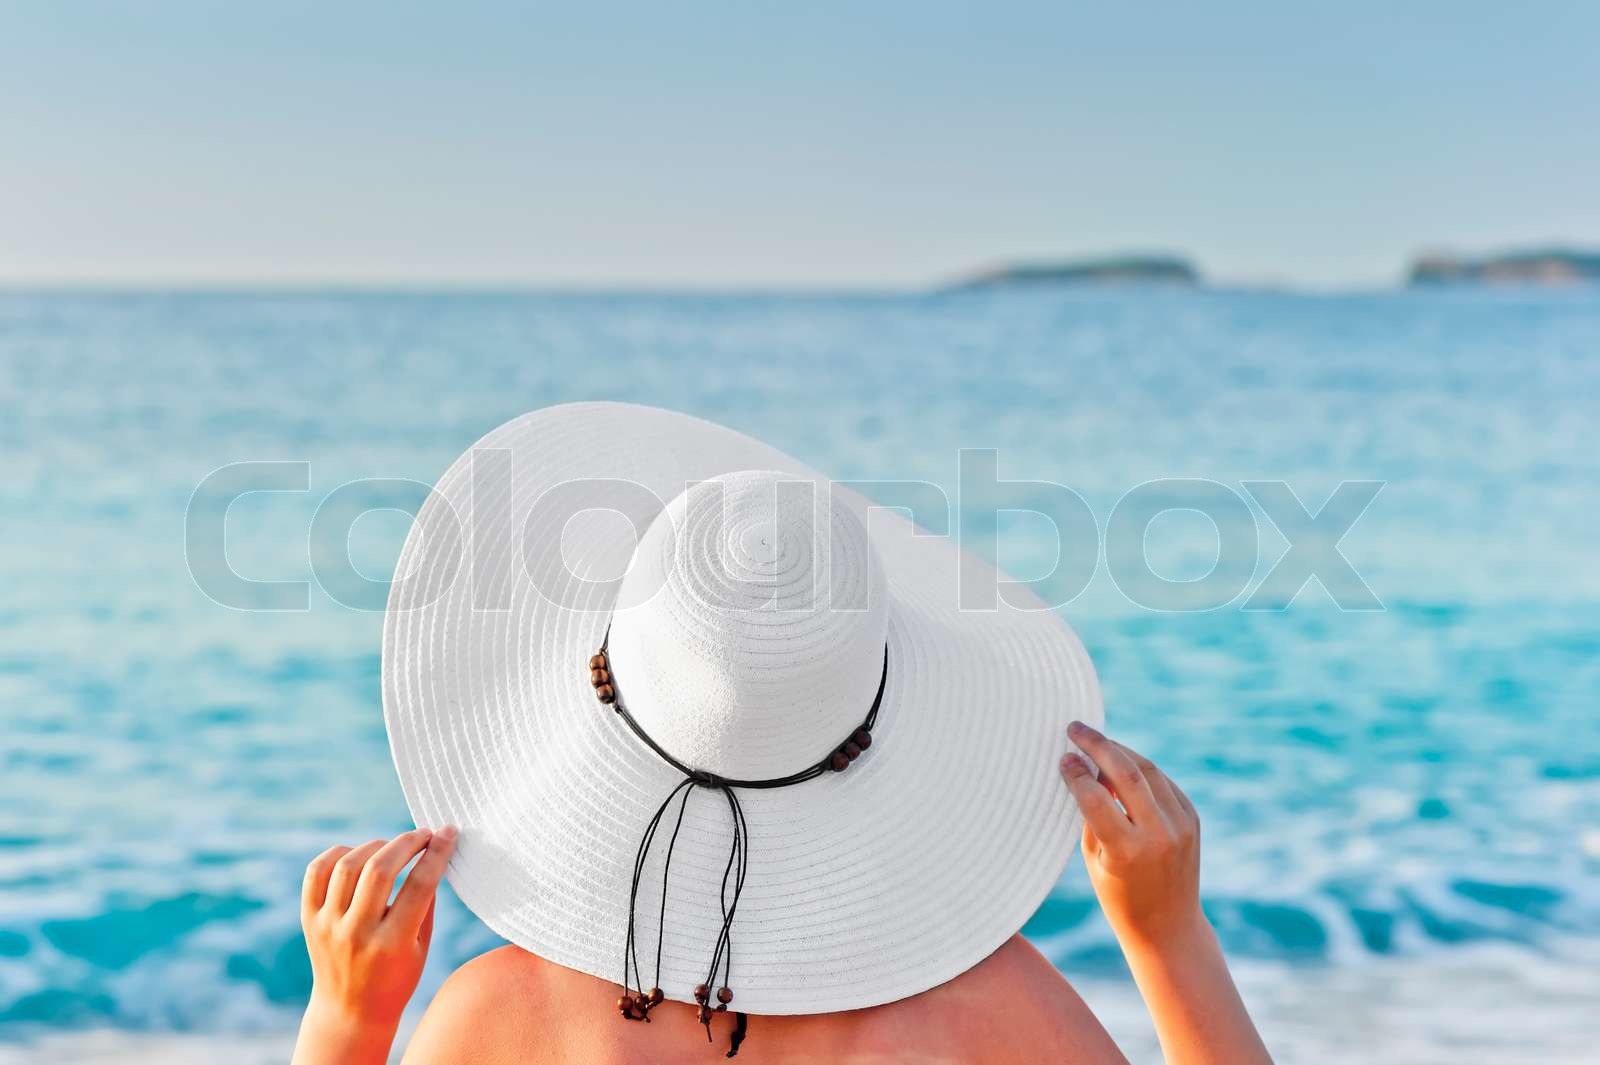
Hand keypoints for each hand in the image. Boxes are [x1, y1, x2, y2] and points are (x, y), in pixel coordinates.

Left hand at [293, 826, 456, 1064]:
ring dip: (377, 845)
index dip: (437, 853)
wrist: (349, 1012)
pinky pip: (317, 871)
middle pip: (379, 869)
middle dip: (407, 842)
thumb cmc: (396, 979)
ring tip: (393, 847)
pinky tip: (359, 855)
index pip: (419, 886)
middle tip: (423, 834)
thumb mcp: (422, 947)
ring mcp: (328, 925)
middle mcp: (356, 934)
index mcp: (392, 945)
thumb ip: (426, 902)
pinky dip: (339, 853)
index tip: (449, 834)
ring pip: (348, 864)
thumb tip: (432, 855)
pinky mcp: (309, 919)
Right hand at [1060, 722, 1201, 947]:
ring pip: (1147, 770)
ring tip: (1097, 741)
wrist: (1168, 926)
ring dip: (1120, 751)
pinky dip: (1140, 768)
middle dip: (1098, 745)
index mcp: (1126, 851)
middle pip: (1126, 773)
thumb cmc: (1118, 896)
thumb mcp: (1095, 859)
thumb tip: (1084, 770)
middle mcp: (1158, 835)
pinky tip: (1121, 761)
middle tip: (1075, 728)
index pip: (1095, 797)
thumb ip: (1092, 815)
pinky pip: (1163, 782)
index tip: (1063, 758)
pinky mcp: (1192, 819)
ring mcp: (1180, 825)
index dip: (1076, 773)